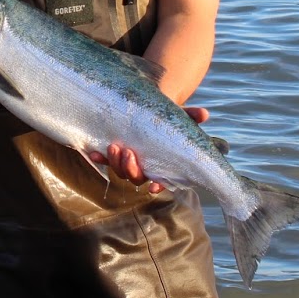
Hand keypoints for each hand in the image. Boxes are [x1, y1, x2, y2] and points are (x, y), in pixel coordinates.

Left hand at [89, 107, 209, 193]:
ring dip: (115, 162)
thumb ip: (191, 116)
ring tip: (113, 147)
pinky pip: (105, 160)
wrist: (148, 111)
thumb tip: (205, 114)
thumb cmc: (167, 118)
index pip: (162, 181)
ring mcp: (127, 162)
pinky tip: (93, 152)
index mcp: (163, 164)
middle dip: (131, 168)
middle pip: (136, 177)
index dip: (158, 185)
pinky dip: (99, 158)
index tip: (154, 186)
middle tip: (128, 152)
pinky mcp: (113, 154)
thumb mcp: (179, 117)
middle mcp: (144, 167)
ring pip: (120, 171)